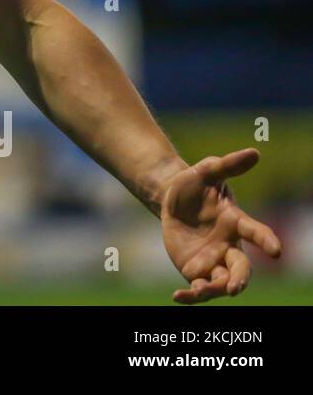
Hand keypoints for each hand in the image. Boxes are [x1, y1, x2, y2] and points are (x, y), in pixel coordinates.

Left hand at [159, 148, 281, 303]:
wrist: (171, 199)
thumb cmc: (194, 184)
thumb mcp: (206, 171)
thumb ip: (227, 165)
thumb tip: (255, 152)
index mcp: (236, 222)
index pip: (255, 232)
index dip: (266, 240)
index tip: (277, 250)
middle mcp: (229, 245)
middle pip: (241, 268)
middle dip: (240, 279)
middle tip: (234, 288)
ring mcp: (214, 260)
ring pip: (221, 283)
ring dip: (214, 290)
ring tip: (198, 290)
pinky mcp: (196, 270)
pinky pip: (199, 288)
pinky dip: (192, 296)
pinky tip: (179, 297)